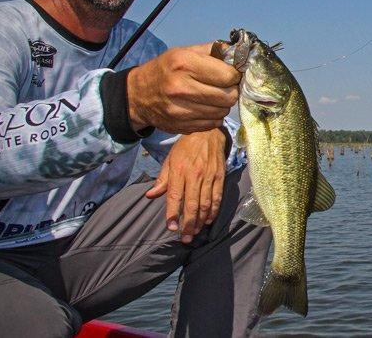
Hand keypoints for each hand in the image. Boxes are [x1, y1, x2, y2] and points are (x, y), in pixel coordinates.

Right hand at [127, 43, 239, 133]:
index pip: (228, 75)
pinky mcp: (182, 126)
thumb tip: (239, 54)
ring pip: (223, 112)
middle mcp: (181, 87)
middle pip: (228, 96)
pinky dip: (214, 116)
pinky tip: (205, 107)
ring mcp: (181, 110)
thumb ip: (213, 51)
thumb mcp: (184, 52)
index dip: (234, 75)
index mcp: (184, 63)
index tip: (230, 74)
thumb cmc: (166, 70)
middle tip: (225, 87)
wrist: (138, 95)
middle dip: (231, 91)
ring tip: (213, 96)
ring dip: (223, 105)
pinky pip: (214, 124)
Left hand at [145, 128, 227, 242]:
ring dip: (201, 221)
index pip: (175, 196)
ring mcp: (209, 176)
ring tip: (195, 233)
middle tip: (185, 238)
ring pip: (205, 204)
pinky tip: (209, 220)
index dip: (173, 213)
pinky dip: (214, 211)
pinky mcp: (220, 177)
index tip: (171, 228)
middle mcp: (195, 175)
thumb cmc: (186, 147)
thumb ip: (162, 179)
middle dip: (188, 224)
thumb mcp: (170, 159)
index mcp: (179, 170)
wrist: (208, 132)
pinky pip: (217, 198)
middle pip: (192, 204)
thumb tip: (150, 195)